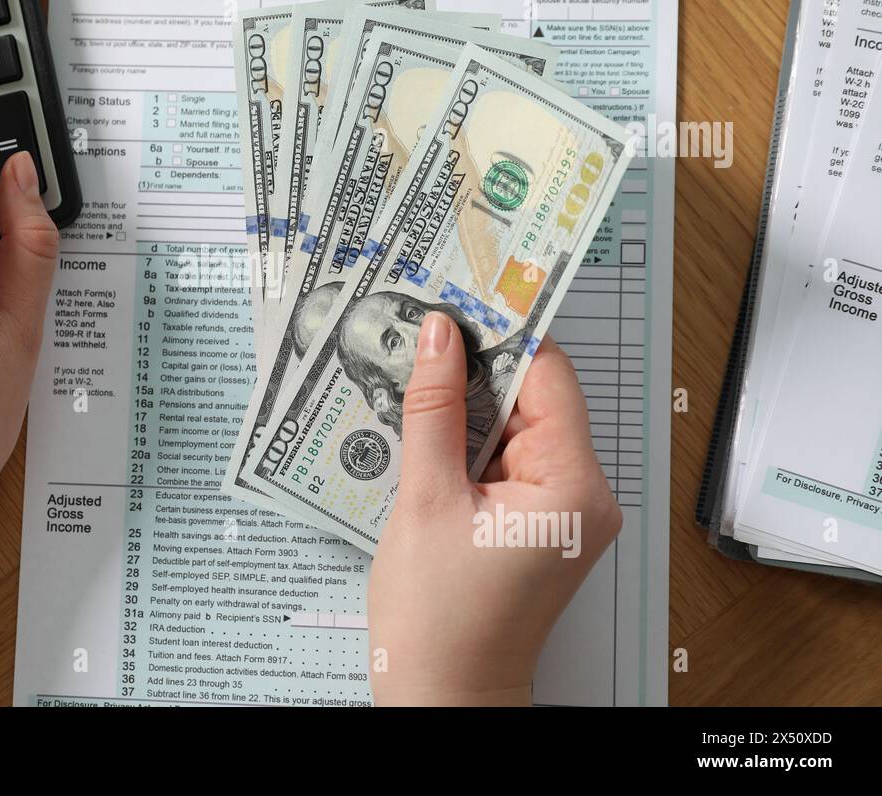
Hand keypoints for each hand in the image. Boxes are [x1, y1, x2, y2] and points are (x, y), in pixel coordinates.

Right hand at [367, 313, 621, 705]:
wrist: (441, 697)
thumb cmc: (438, 623)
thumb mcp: (424, 499)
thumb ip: (433, 409)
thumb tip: (438, 337)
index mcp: (573, 487)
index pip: (549, 377)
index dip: (501, 333)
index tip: (458, 298)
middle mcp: (584, 495)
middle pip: (532, 399)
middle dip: (474, 371)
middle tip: (419, 338)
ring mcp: (566, 510)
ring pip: (514, 426)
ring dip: (464, 409)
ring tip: (411, 389)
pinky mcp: (541, 522)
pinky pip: (507, 460)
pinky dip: (467, 444)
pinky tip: (425, 437)